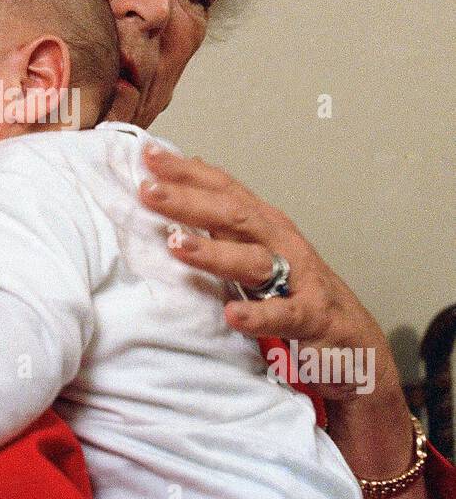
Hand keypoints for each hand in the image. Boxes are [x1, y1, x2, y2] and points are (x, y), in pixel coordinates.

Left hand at [139, 145, 400, 405]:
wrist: (352, 342)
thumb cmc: (297, 290)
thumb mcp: (258, 246)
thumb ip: (224, 216)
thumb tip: (189, 173)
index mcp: (262, 224)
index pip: (222, 189)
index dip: (186, 171)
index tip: (147, 155)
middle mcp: (279, 242)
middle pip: (231, 215)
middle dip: (188, 201)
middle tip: (147, 191)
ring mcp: (297, 279)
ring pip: (252, 259)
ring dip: (213, 252)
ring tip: (176, 244)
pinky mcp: (310, 317)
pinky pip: (282, 313)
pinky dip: (257, 314)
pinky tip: (232, 314)